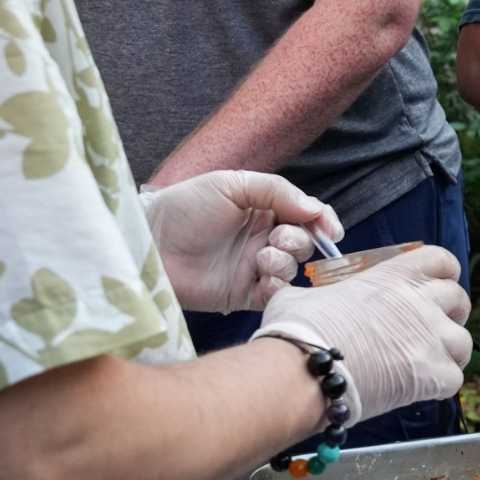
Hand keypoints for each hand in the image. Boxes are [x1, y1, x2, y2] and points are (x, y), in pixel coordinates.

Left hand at [141, 171, 343, 312]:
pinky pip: (274, 295)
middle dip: (299, 240)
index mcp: (263, 210)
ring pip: (292, 269)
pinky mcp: (241, 294)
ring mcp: (252, 268)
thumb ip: (277, 191)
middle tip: (276, 238)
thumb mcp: (232, 184)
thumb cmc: (184, 206)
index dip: (322, 221)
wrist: (148, 242)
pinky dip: (277, 287)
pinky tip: (262, 278)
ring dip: (285, 263)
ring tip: (262, 258)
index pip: (305, 216)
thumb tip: (316, 209)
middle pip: (303, 243)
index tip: (330, 230)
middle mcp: (261, 239)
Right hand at [256, 247, 471, 425]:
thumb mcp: (301, 296)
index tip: (436, 284)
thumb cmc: (300, 330)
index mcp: (395, 276)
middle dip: (451, 312)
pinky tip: (421, 387)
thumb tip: (297, 297)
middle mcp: (420, 303)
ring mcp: (431, 339)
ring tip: (428, 361)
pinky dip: (441, 384)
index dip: (442, 273)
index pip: (441, 261)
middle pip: (459, 299)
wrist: (303, 372)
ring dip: (449, 351)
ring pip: (463, 341)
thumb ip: (314, 292)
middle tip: (431, 327)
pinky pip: (454, 378)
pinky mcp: (433, 375)